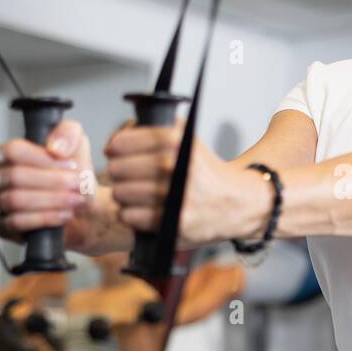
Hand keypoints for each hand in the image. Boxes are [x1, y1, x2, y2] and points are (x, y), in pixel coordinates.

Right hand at [0, 120, 112, 253]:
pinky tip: (64, 214)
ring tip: (75, 199)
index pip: (13, 151)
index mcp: (5, 155)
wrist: (83, 208)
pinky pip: (16, 223)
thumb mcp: (77, 145)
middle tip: (77, 184)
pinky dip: (45, 218)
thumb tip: (55, 147)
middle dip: (52, 181)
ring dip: (51, 200)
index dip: (43, 158)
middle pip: (15, 176)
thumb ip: (68, 134)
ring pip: (15, 200)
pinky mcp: (2, 227)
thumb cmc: (73, 175)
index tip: (71, 165)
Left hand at [105, 119, 263, 248]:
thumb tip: (115, 139)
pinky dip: (132, 214)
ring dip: (124, 195)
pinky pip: (129, 216)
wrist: (236, 203)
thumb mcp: (187, 138)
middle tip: (127, 176)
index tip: (115, 152)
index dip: (115, 148)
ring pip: (120, 193)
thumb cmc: (205, 172)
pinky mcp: (172, 222)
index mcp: (176, 142)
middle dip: (118, 173)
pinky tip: (144, 210)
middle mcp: (175, 167)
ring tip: (137, 194)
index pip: (122, 142)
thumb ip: (153, 128)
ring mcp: (174, 196)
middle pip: (117, 169)